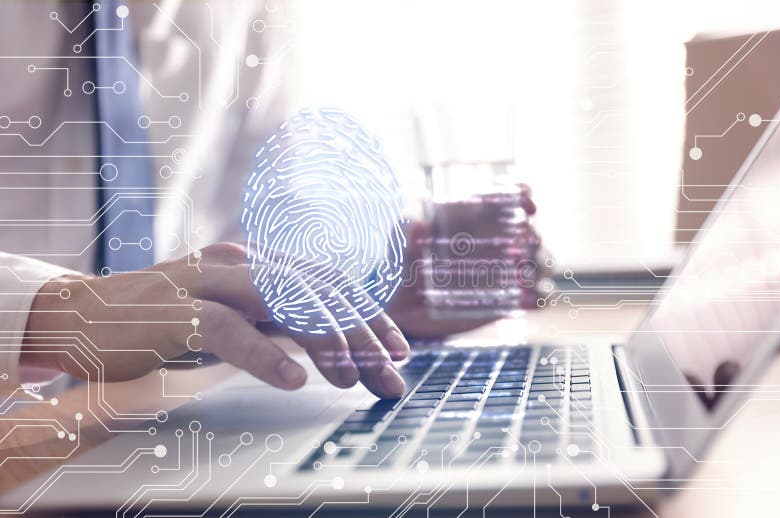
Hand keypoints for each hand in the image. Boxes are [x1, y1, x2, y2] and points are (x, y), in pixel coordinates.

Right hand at [21, 243, 409, 397]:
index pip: (330, 284)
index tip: (399, 352)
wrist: (85, 316)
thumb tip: (337, 350)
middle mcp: (241, 263)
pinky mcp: (175, 309)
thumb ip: (279, 326)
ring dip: (326, 340)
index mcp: (259, 264)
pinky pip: (227, 327)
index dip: (370, 317)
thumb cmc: (168, 324)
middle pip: (319, 290)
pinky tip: (292, 379)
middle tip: (392, 375)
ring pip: (283, 300)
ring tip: (354, 379)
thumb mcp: (236, 319)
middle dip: (363, 334)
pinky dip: (263, 353)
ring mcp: (208, 281)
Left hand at [387, 184, 544, 337]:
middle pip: (533, 231)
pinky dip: (540, 295)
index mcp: (479, 215)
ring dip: (541, 264)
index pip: (513, 196)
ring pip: (543, 261)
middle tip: (522, 244)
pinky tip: (526, 298)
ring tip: (523, 272)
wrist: (400, 300)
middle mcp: (500, 239)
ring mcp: (507, 270)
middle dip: (534, 236)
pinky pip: (538, 296)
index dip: (525, 195)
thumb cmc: (402, 256)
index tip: (524, 203)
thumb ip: (407, 228)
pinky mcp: (509, 300)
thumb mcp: (399, 236)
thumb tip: (419, 225)